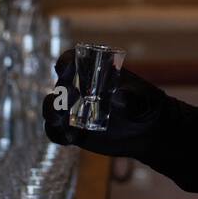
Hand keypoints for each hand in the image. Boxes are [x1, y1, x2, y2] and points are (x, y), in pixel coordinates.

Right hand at [42, 49, 167, 157]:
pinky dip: (58, 134)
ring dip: (52, 112)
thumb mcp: (142, 99)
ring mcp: (73, 111)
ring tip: (62, 118)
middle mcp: (78, 89)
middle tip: (73, 95)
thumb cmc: (145, 105)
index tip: (66, 67)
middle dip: (61, 90)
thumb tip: (118, 97)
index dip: (66, 62)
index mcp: (92, 72)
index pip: (71, 60)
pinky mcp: (73, 131)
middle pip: (59, 86)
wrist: (146, 131)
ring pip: (52, 109)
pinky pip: (56, 133)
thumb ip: (132, 97)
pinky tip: (71, 138)